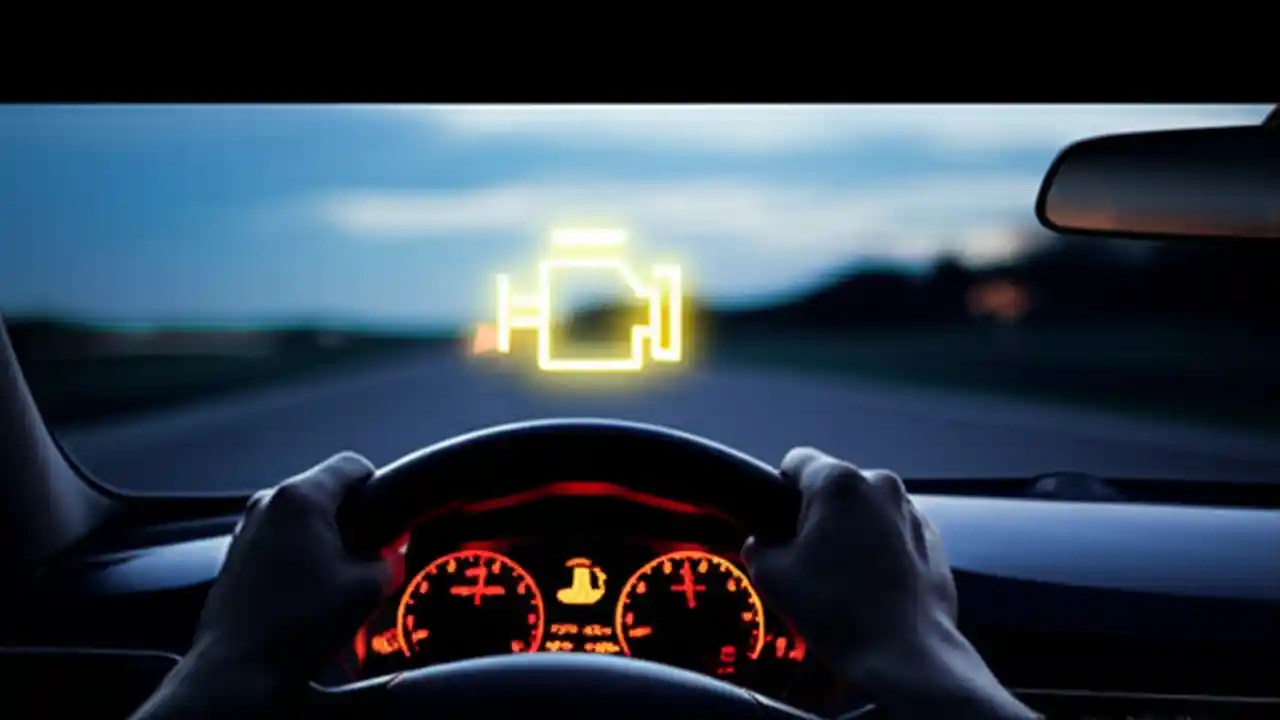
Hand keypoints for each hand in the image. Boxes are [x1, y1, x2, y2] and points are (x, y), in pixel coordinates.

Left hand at [132, 453, 396, 717]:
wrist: (239, 669)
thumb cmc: (298, 625)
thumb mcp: (367, 589)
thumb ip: (388, 560)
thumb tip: (389, 556)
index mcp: (301, 498)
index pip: (352, 465)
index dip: (379, 487)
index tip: (388, 517)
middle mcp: (268, 503)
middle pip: (325, 492)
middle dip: (351, 520)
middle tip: (368, 556)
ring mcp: (246, 528)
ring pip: (301, 518)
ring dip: (323, 540)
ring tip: (336, 581)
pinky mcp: (235, 555)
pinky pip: (279, 540)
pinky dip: (298, 557)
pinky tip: (308, 594)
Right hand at [743, 448, 1038, 719]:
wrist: (905, 655)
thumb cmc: (838, 612)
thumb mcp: (771, 576)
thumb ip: (758, 545)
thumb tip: (764, 543)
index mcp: (838, 482)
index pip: (796, 462)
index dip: (780, 491)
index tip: (779, 522)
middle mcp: (880, 485)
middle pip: (834, 487)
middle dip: (819, 515)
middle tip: (808, 560)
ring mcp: (912, 512)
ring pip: (866, 510)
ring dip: (851, 533)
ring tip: (843, 579)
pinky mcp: (933, 540)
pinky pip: (893, 533)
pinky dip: (880, 551)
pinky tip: (871, 587)